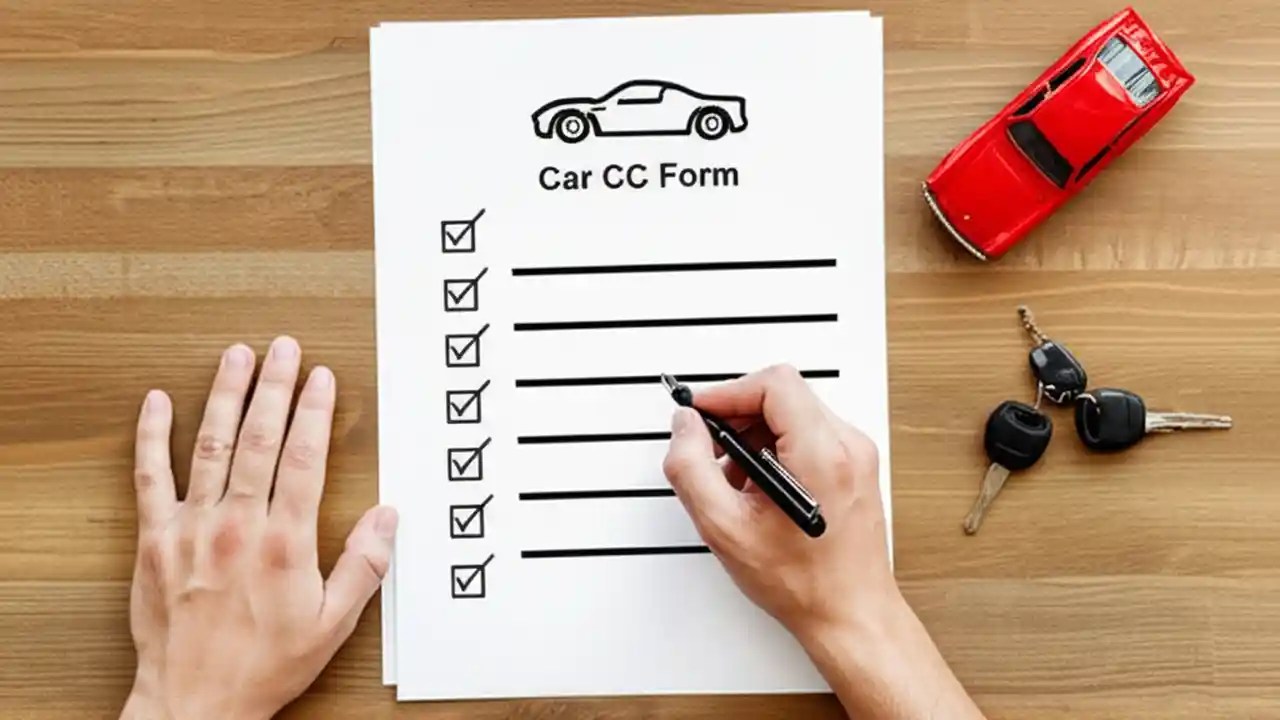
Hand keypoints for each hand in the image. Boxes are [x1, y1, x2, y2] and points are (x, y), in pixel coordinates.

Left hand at [121, 338, 396, 719]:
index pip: (302, 458)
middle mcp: (237, 525)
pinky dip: (152, 436)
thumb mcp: (332, 624)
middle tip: (283, 347)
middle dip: (273, 386)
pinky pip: (150, 476)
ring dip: (224, 395)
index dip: (313, 412)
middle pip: (258, 438)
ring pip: (210, 445)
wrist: (195, 703)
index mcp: (284, 542)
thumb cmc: (264, 666)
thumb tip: (389, 518)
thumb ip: (364, 567)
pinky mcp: (155, 539)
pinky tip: (156, 402)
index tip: (321, 378)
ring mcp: (192, 527)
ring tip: (236, 356)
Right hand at [662, 365, 982, 718]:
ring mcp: (856, 456)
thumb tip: (685, 428)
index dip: (728, 392)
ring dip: (755, 437)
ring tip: (737, 483)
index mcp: (822, 454)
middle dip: (738, 417)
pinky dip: (776, 451)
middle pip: (783, 394)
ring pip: (794, 414)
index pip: (773, 384)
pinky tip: (760, 491)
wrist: (850, 614)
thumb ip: (692, 468)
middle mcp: (847, 446)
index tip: (701, 413)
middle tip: (712, 452)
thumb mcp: (725, 528)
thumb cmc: (803, 584)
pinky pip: (809, 436)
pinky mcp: (855, 468)